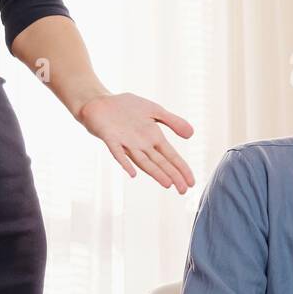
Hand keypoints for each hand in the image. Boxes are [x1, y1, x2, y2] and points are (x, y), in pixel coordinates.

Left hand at [77, 92, 195, 192]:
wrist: (100, 102)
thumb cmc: (127, 107)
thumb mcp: (155, 110)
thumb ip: (173, 121)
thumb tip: (192, 134)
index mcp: (154, 138)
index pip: (171, 156)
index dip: (181, 168)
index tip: (192, 183)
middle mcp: (142, 145)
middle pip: (160, 162)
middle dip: (172, 175)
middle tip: (183, 191)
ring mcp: (126, 143)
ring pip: (143, 161)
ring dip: (155, 172)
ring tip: (167, 184)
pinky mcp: (110, 139)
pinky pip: (118, 152)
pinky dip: (125, 162)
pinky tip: (132, 173)